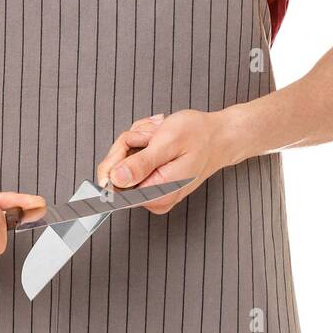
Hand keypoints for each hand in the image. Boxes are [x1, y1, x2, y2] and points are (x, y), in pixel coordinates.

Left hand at [95, 109, 229, 213]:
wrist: (219, 137)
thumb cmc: (199, 136)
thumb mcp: (168, 142)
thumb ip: (141, 164)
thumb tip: (115, 179)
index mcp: (156, 193)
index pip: (114, 184)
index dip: (117, 158)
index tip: (138, 142)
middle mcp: (153, 199)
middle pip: (116, 171)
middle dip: (130, 144)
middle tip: (153, 133)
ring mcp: (152, 192)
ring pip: (123, 162)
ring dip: (138, 140)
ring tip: (160, 134)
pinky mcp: (152, 183)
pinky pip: (133, 161)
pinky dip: (142, 143)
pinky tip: (159, 137)